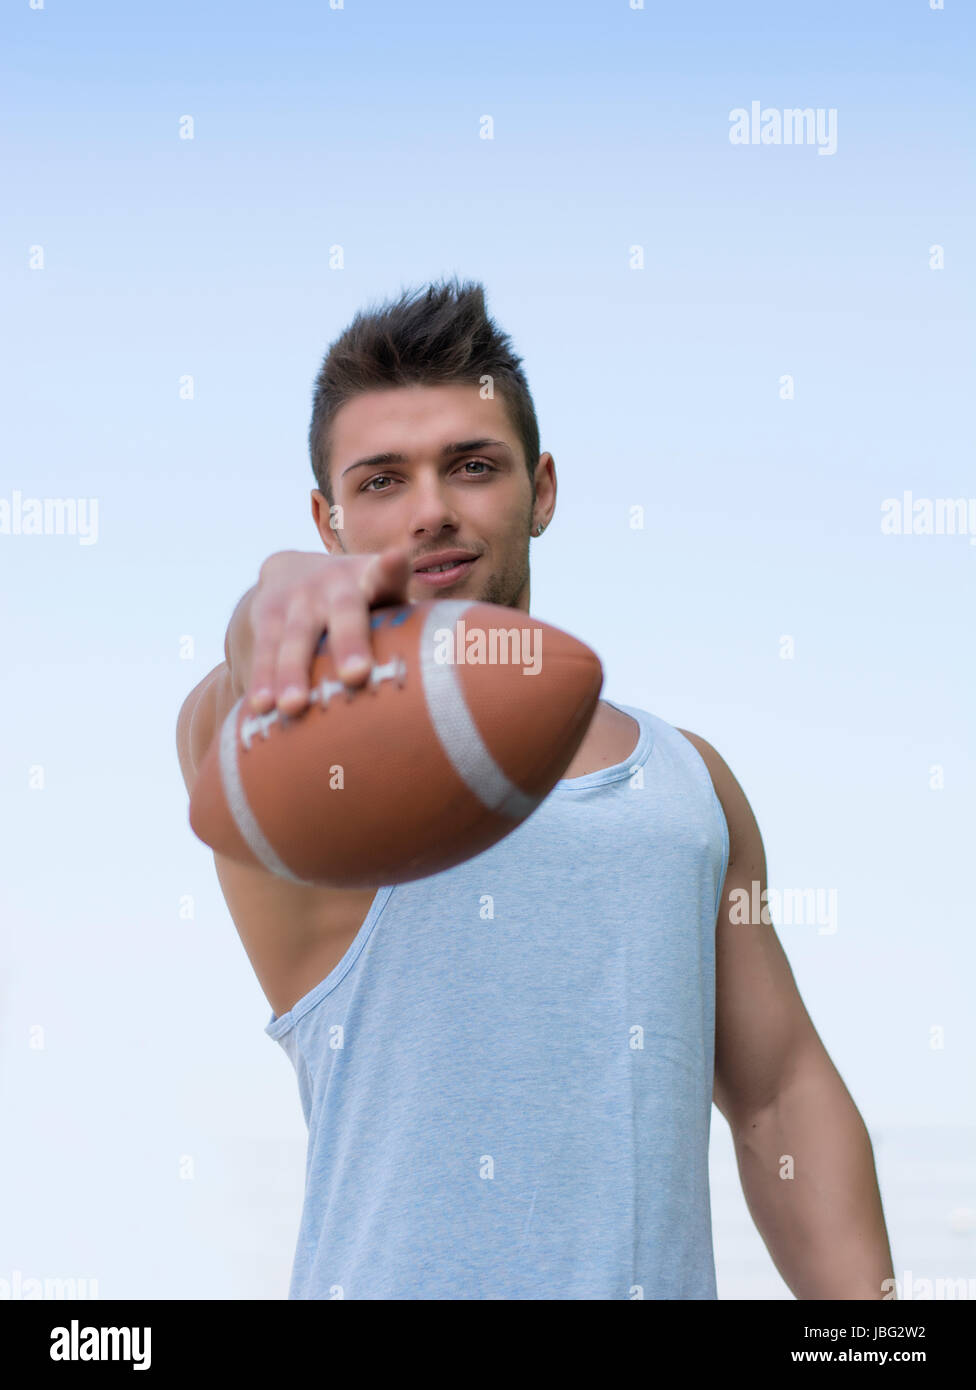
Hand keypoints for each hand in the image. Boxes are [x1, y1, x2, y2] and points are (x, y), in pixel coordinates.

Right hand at [246, 545, 412, 716]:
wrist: (292, 573)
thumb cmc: (363, 603)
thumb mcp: (387, 600)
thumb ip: (416, 623)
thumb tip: (469, 665)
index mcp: (373, 579)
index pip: (385, 572)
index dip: (390, 567)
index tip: (395, 559)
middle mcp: (334, 583)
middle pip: (343, 612)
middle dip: (348, 642)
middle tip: (356, 676)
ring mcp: (298, 598)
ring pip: (295, 636)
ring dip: (291, 672)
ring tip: (292, 707)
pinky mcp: (267, 615)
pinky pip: (265, 650)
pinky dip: (262, 679)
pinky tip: (260, 710)